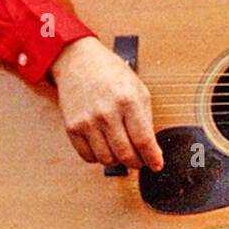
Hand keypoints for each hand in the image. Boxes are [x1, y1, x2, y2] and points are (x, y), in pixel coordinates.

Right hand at [49, 36, 163, 170]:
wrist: (79, 63)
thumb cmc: (111, 74)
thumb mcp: (139, 90)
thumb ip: (146, 119)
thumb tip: (152, 147)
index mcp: (128, 101)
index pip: (143, 139)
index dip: (152, 157)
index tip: (157, 165)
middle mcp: (106, 113)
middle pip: (125, 154)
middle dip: (137, 163)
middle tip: (141, 161)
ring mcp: (87, 121)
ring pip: (106, 159)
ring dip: (118, 162)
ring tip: (123, 153)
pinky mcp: (71, 128)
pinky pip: (87, 156)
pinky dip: (99, 158)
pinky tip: (106, 148)